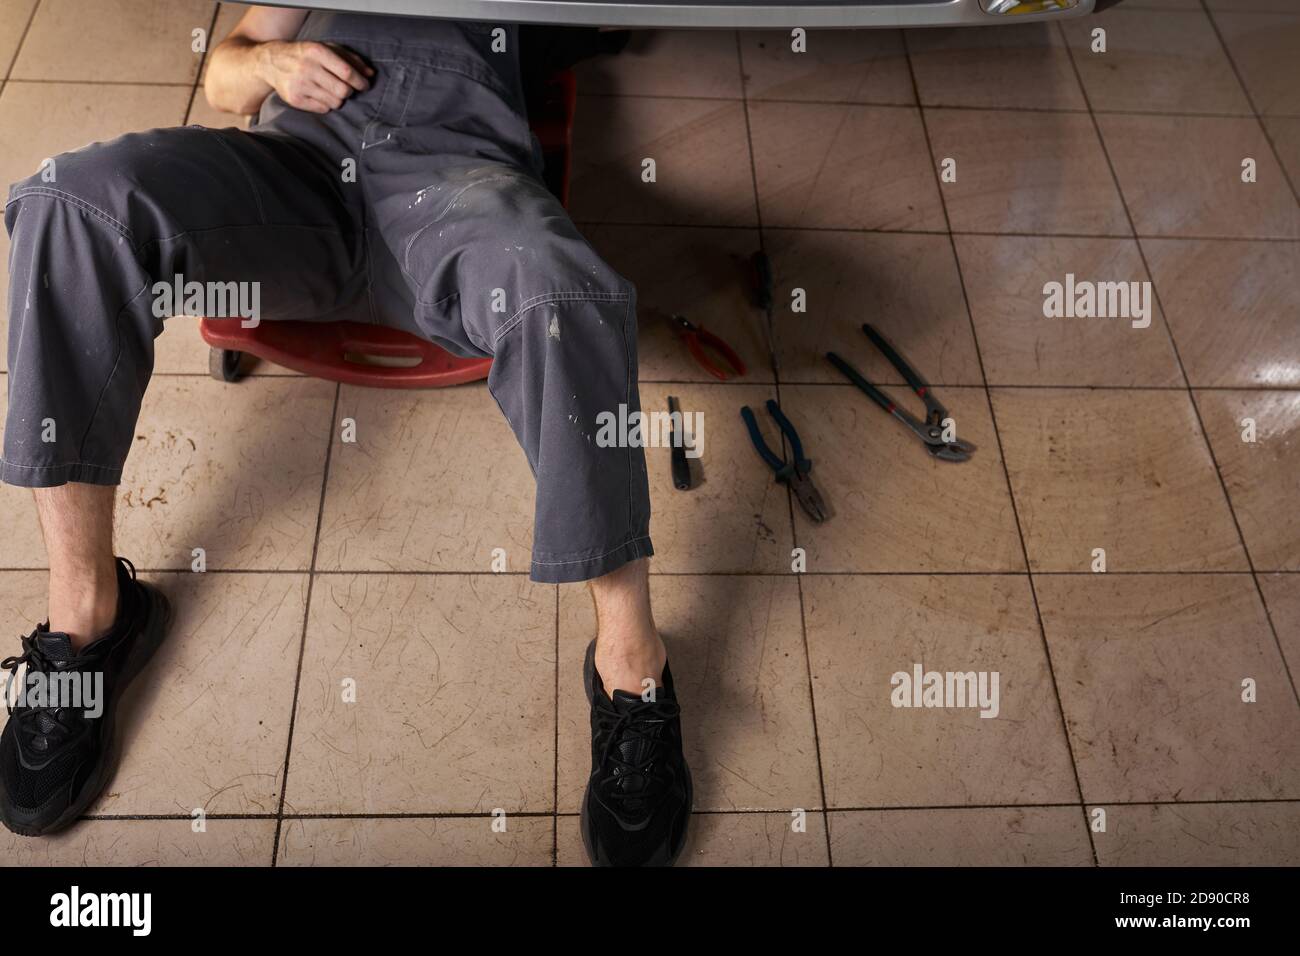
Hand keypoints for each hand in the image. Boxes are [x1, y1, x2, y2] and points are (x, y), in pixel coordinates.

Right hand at [258, 40, 373, 113]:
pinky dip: (325, 104)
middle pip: (343, 91)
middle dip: (349, 92)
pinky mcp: (295, 99)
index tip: (365, 85)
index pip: (346, 72)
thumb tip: (370, 74)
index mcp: (317, 52)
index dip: (360, 81)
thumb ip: (350, 59)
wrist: (271, 62)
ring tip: (329, 90)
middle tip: (346, 88)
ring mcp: (300, 85)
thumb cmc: (306, 55)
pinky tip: (318, 94)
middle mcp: (307, 68)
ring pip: (335, 102)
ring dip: (337, 99)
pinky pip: (323, 109)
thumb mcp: (326, 48)